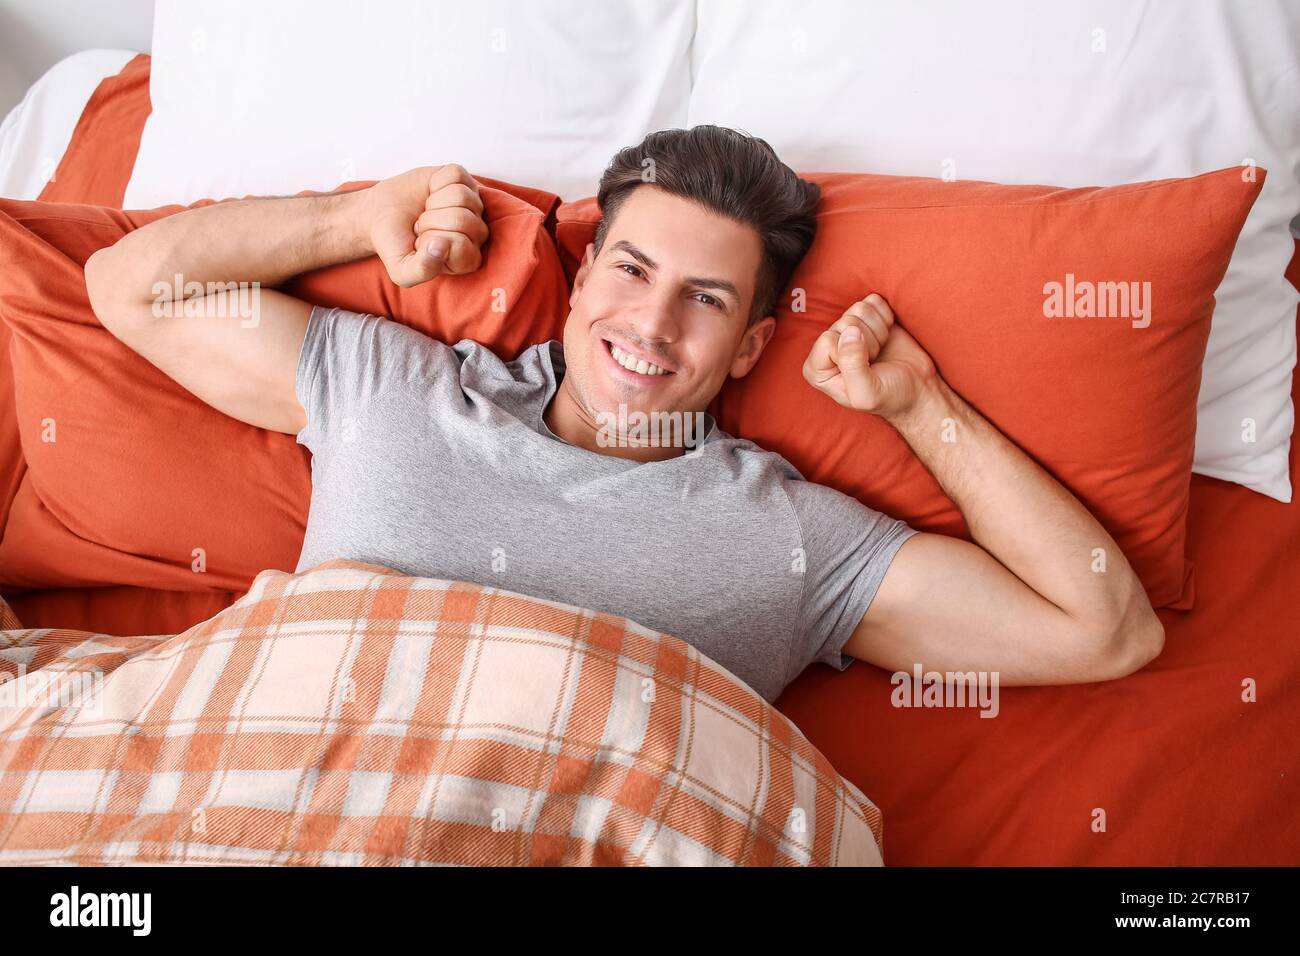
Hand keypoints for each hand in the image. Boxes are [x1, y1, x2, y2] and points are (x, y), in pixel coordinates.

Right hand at [362, 164, 488, 286]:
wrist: (380, 216)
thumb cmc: (396, 245)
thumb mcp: (402, 271)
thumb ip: (422, 270)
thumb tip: (441, 246)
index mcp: (468, 259)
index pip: (461, 245)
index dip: (433, 240)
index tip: (421, 243)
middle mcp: (477, 233)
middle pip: (462, 219)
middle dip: (431, 220)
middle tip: (421, 226)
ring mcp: (473, 205)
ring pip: (462, 196)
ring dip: (434, 202)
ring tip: (426, 211)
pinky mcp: (464, 181)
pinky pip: (456, 175)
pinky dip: (436, 181)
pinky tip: (431, 193)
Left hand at [802, 293, 937, 420]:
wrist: (917, 388)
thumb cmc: (889, 396)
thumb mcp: (867, 393)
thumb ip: (852, 366)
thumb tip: (850, 332)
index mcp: (817, 369)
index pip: (827, 340)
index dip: (852, 352)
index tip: (865, 369)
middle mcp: (828, 346)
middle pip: (845, 322)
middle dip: (868, 342)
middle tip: (875, 361)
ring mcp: (847, 329)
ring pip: (860, 309)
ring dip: (878, 331)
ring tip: (880, 351)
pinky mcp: (867, 316)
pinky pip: (874, 301)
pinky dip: (886, 318)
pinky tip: (886, 337)